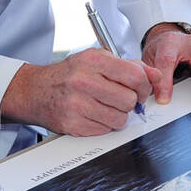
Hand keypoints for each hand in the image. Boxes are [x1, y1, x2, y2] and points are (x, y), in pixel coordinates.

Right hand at [0, 49, 153, 136]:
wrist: (34, 91)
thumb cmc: (68, 74)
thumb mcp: (97, 60)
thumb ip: (129, 66)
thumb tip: (156, 75)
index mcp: (92, 61)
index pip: (134, 76)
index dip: (144, 86)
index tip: (141, 89)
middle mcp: (83, 81)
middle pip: (129, 100)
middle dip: (130, 102)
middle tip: (121, 99)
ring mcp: (77, 105)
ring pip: (120, 119)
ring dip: (118, 116)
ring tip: (105, 106)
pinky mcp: (73, 124)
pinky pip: (104, 131)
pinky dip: (103, 125)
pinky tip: (93, 114)